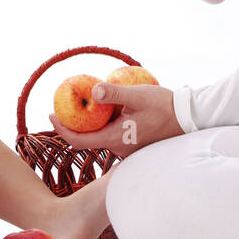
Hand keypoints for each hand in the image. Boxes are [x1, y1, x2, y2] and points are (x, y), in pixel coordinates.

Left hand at [47, 82, 184, 158]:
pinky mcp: (134, 145)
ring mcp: (127, 149)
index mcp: (115, 139)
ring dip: (91, 123)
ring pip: (101, 136)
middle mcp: (119, 149)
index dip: (61, 129)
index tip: (51, 115)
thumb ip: (113, 93)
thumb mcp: (136, 95)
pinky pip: (112, 135)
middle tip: (66, 105)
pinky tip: (107, 109)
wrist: (187, 117)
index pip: (78, 141)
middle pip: (87, 139)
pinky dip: (104, 123)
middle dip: (74, 123)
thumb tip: (93, 89)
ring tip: (86, 103)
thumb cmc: (163, 106)